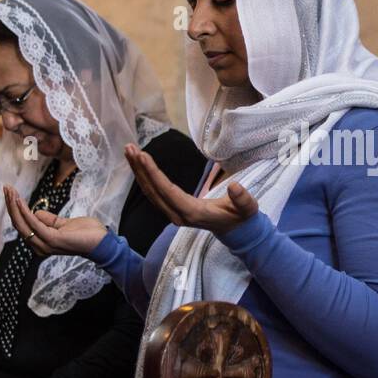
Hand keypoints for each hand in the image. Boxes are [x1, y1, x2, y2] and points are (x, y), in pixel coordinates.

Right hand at [3, 186, 107, 257]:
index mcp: (41, 243)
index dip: (14, 209)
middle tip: (6, 188)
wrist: (102, 242)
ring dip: (14, 206)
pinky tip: (20, 201)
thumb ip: (49, 220)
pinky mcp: (52, 240)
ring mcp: (45, 245)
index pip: (22, 225)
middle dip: (10, 205)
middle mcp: (40, 247)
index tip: (10, 192)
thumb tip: (35, 213)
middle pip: (18, 224)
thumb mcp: (63, 224)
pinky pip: (34, 224)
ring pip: (22, 224)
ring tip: (10, 191)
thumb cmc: (86, 234)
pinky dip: (25, 212)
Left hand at [124, 143, 257, 235]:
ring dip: (138, 171)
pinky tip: (139, 164)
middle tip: (129, 148)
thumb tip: (235, 186)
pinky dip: (144, 177)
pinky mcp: (172, 209)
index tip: (143, 156)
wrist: (235, 230)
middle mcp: (178, 214)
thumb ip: (243, 199)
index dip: (154, 174)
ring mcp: (173, 213)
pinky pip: (154, 193)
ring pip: (150, 192)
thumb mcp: (247, 208)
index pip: (168, 191)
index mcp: (193, 212)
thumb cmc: (240, 216)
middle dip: (140, 169)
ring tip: (129, 151)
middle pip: (153, 191)